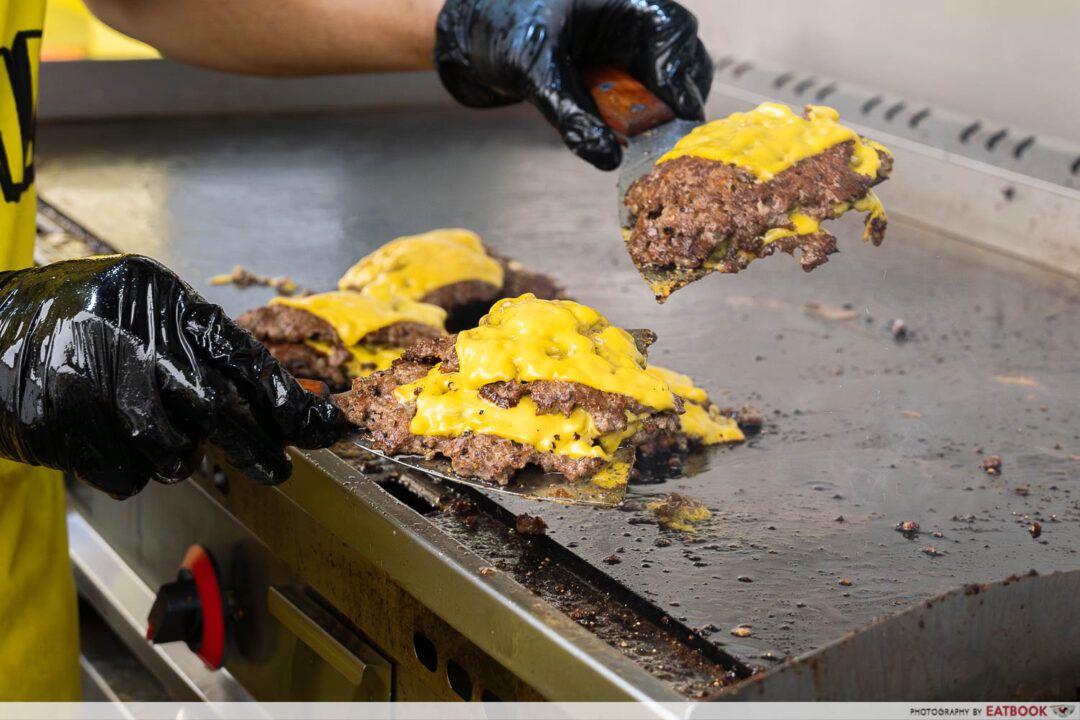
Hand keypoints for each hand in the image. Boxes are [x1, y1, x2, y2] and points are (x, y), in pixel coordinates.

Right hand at [0, 255, 347, 497]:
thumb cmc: (85, 328)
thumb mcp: (147, 316)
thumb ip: (203, 353)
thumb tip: (276, 408)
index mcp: (158, 298)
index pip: (241, 354)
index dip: (285, 399)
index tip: (320, 428)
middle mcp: (126, 331)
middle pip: (214, 406)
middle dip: (252, 447)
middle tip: (276, 470)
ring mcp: (88, 375)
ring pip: (168, 447)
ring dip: (177, 459)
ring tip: (166, 448)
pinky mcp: (56, 418)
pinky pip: (123, 473)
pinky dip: (130, 473)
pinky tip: (116, 450)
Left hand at [435, 0, 712, 169]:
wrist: (469, 35)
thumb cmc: (499, 26)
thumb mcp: (533, 71)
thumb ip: (570, 114)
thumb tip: (607, 157)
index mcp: (621, 1)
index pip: (672, 31)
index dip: (680, 73)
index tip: (677, 114)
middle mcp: (630, 21)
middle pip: (682, 57)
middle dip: (679, 96)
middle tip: (666, 134)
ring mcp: (623, 48)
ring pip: (665, 81)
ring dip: (659, 112)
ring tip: (643, 138)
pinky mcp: (613, 75)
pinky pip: (639, 99)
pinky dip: (638, 120)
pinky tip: (622, 136)